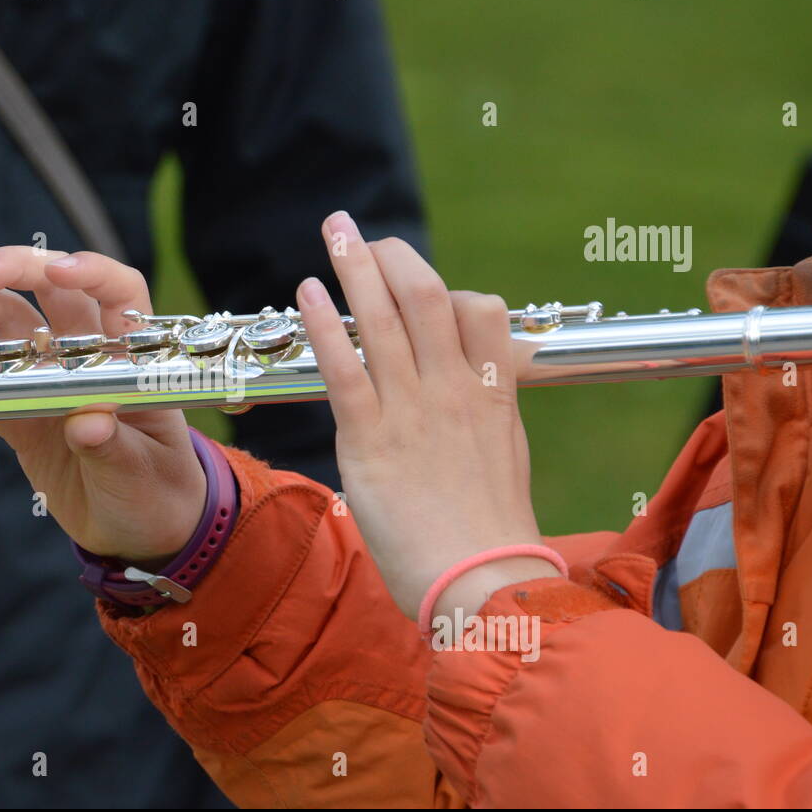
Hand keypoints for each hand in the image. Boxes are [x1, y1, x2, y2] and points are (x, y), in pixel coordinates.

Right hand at [0, 247, 205, 565]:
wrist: (135, 531)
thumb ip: (113, 448)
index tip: (59, 272)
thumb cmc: (156, 494)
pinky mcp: (18, 411)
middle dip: (15, 272)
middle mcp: (88, 356)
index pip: (120, 293)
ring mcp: (49, 380)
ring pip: (11, 324)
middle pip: (53, 293)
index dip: (92, 272)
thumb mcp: (140, 475)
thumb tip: (88, 422)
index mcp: (132, 360)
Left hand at [296, 212, 557, 622]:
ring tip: (334, 229)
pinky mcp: (371, 440)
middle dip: (390, 255)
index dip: (448, 290)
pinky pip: (346, 366)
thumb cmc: (489, 534)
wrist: (481, 582)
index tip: (416, 288)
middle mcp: (453, 389)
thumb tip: (469, 396)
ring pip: (383, 318)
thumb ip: (483, 416)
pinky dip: (325, 324)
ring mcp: (412, 410)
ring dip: (354, 266)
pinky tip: (308, 293)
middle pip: (425, 295)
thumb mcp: (503, 459)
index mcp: (491, 394)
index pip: (481, 311)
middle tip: (359, 231)